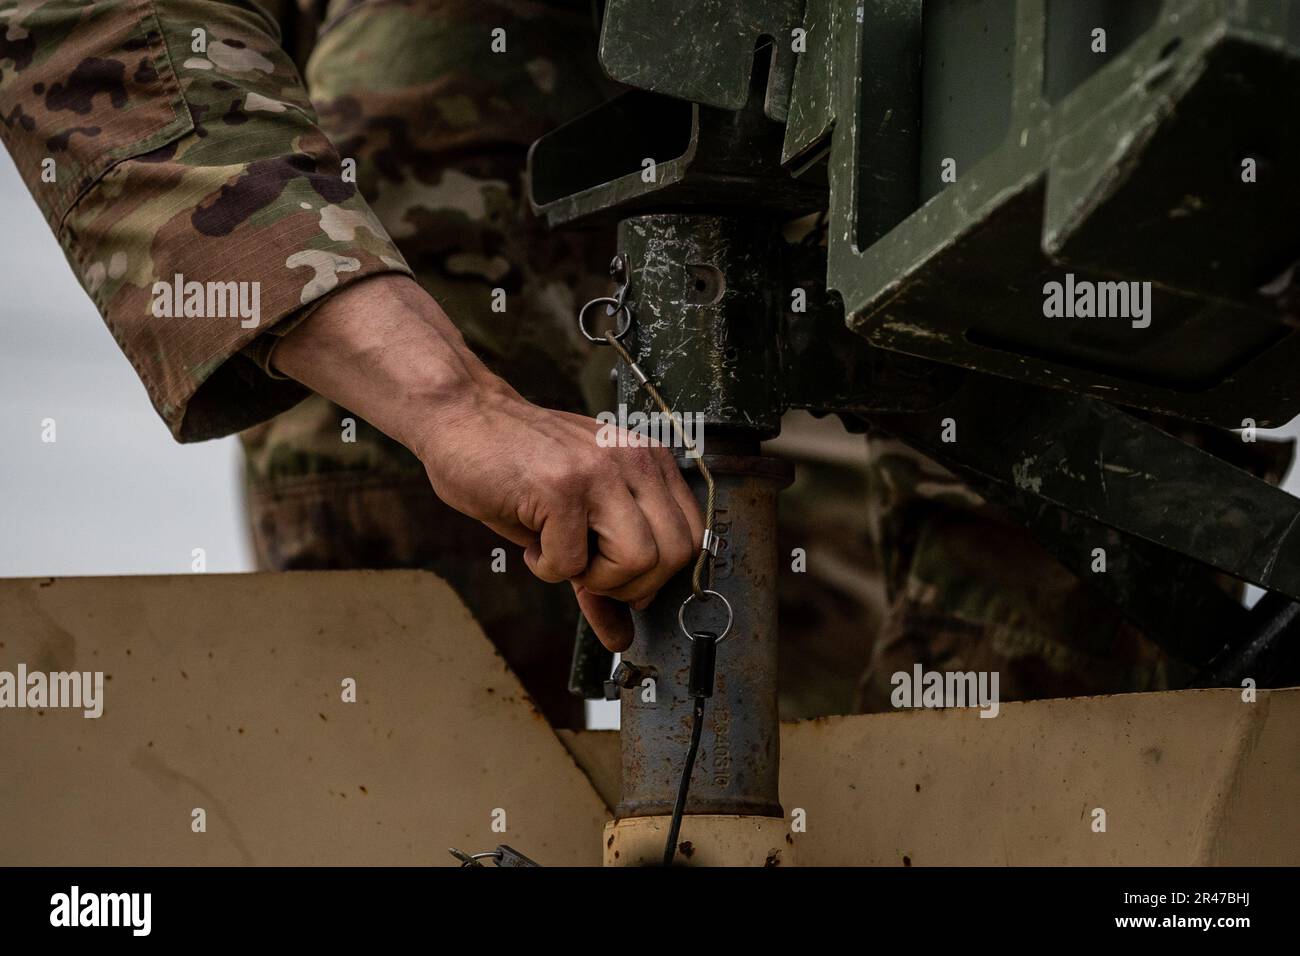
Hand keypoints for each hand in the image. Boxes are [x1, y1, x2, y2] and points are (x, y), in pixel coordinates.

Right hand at [272, 274, 702, 649]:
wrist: (461, 417)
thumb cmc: (517, 466)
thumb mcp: (577, 512)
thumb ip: (607, 567)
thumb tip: (624, 636)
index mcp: (650, 460)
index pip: (693, 538)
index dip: (657, 574)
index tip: (620, 579)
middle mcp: (635, 460)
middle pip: (674, 556)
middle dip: (629, 584)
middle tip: (587, 569)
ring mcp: (600, 471)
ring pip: (637, 562)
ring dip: (592, 578)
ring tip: (559, 551)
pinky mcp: (561, 488)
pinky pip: (571, 564)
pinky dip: (544, 567)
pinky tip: (530, 539)